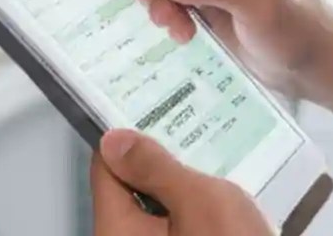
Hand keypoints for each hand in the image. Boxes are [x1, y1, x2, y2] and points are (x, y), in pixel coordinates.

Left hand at [92, 130, 274, 235]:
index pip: (104, 168)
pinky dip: (198, 211)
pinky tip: (227, 199)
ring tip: (220, 162)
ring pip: (160, 209)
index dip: (128, 135)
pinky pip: (179, 228)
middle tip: (197, 130)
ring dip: (188, 186)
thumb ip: (157, 167)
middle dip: (165, 160)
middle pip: (132, 188)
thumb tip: (116, 141)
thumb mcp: (200, 201)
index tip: (152, 108)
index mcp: (116, 233)